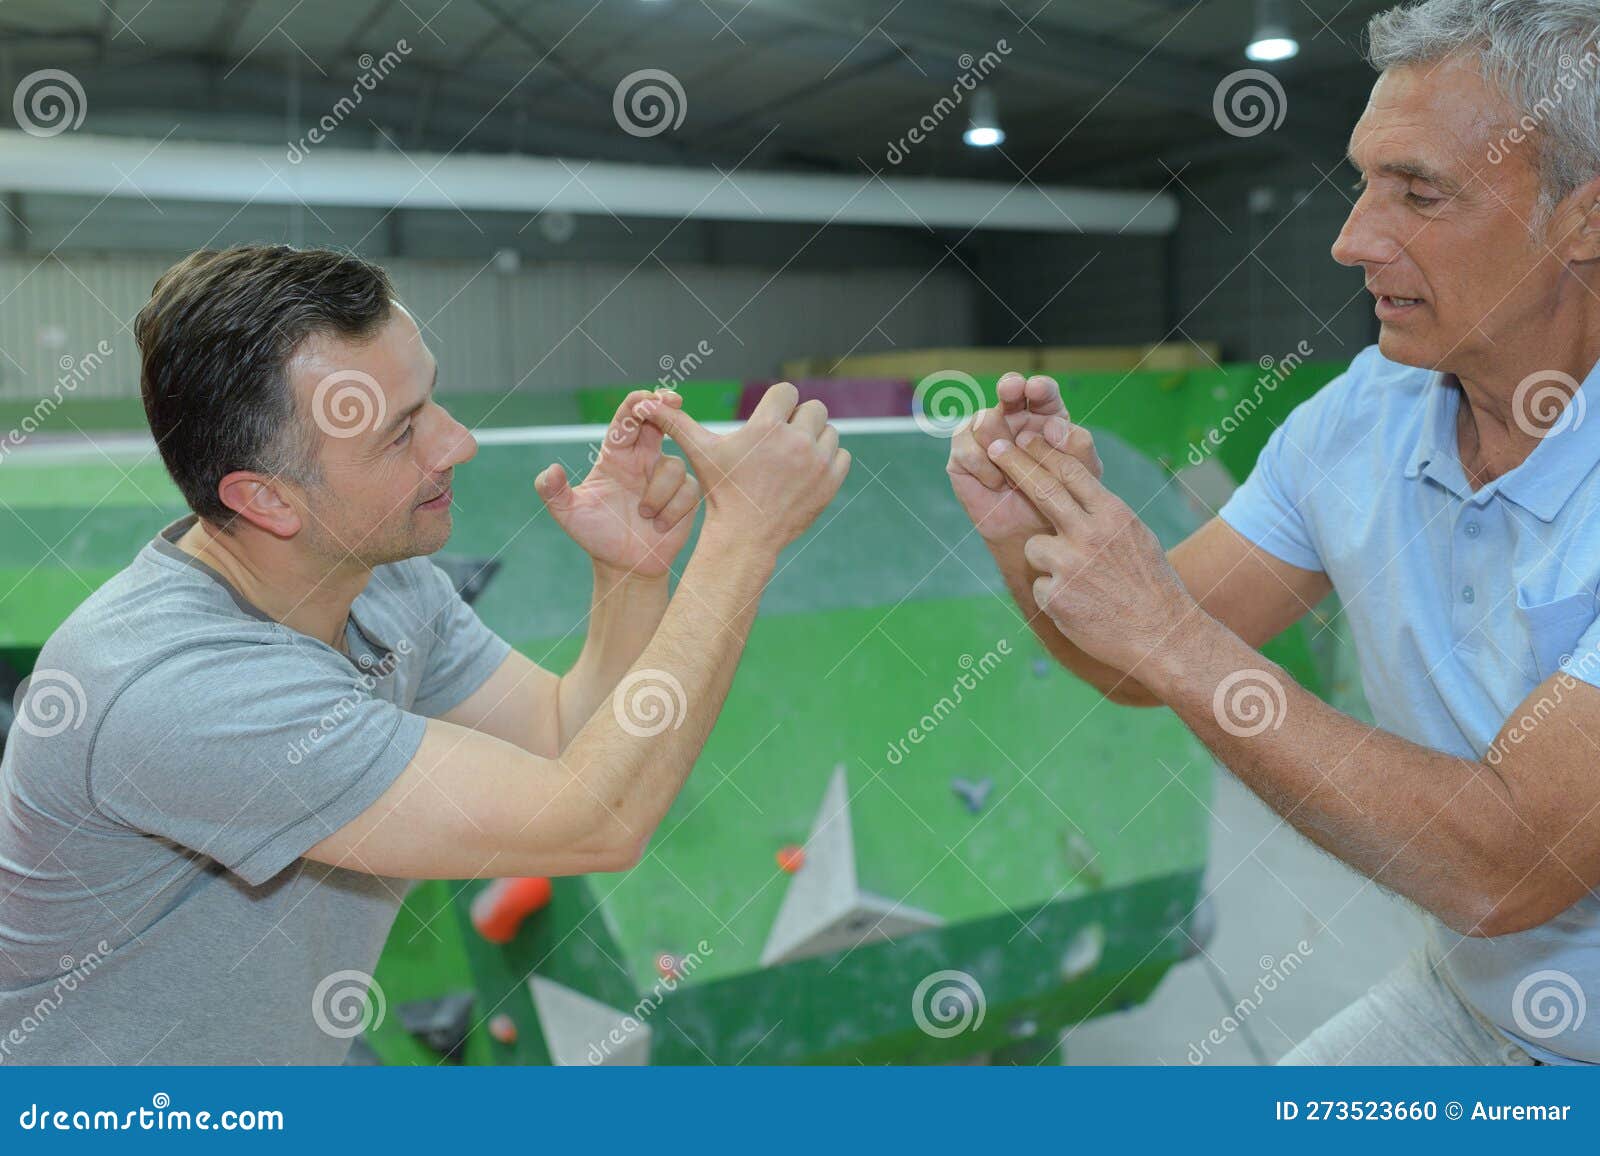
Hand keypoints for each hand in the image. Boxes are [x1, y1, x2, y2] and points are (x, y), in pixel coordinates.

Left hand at [535, 390, 700, 578]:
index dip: (639, 402)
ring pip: (673, 466)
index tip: (649, 398)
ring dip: (658, 494)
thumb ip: (553, 492)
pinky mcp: (685, 496)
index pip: (628, 419)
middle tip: (674, 401)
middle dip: (668, 408)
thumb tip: (549, 471)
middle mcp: (643, 460)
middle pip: (660, 422)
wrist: (624, 566)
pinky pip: (688, 490)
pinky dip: (673, 510)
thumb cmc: (596, 536)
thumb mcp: (568, 514)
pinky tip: (660, 526)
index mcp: (617, 456)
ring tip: (645, 517)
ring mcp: (666, 478)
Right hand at [636, 382, 849, 556]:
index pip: (787, 391)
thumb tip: (647, 403)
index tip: (769, 421)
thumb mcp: (700, 454)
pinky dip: (828, 461)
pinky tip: (806, 472)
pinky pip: (841, 455)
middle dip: (798, 420)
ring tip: (793, 457)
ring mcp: (817, 462)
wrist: (745, 537)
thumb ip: (677, 423)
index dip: (778, 404)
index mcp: (767, 428)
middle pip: (813, 408)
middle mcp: (796, 441)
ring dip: (815, 439)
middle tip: (781, 441)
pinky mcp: (831, 481)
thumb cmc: (721, 492)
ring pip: (829, 431)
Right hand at [947, 372, 1101, 543]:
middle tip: (1011, 390)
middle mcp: (1013, 419)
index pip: (1043, 392)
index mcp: (1045, 416)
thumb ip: (1078, 446)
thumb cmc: (1061, 499)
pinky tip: (997, 484)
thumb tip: (1054, 425)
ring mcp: (985, 435)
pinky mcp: (963, 455)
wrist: (1034, 535)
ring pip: (986, 421)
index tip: (1038, 389)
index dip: (1039, 387)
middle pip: (1008, 390)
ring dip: (1002, 450)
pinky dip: (985, 469)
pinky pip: (968, 450)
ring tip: (1015, 476)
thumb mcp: (1082, 473)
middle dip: (1010, 386)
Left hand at [987, 428, 1198, 671]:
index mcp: (1113, 514)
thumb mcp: (1134, 535)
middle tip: (992, 448)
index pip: (1072, 472)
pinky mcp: (1055, 595)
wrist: (1162, 635)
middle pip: (1042, 489)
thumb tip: (1074, 486)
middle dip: (1014, 464)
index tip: (1024, 439)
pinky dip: (1056, 594)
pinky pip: (1041, 584)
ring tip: (1080, 582)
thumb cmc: (1150, 584)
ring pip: (1035, 547)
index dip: (1043, 453)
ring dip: (1047, 561)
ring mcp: (1070, 565)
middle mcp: (1090, 534)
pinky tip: (1082, 606)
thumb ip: (1102, 513)